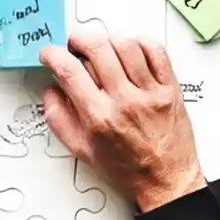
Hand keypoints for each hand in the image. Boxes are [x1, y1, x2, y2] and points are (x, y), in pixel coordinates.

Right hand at [39, 30, 203, 212]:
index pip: (69, 71)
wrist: (166, 182)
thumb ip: (59, 119)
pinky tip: (130, 48)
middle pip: (97, 48)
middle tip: (75, 44)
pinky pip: (156, 51)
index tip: (50, 53)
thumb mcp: (82, 151)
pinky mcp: (170, 89)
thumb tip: (51, 92)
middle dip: (78, 38)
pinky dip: (140, 41)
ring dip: (108, 38)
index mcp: (99, 118)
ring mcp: (149, 93)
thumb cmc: (128, 169)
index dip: (53, 54)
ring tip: (102, 46)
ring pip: (126, 44)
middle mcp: (124, 102)